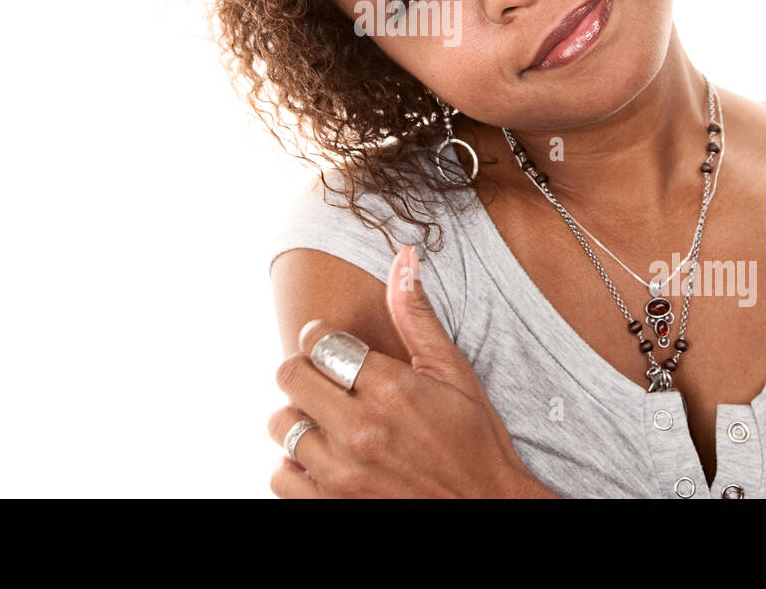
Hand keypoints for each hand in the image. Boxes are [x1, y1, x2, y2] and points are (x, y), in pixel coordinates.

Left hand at [267, 243, 555, 497]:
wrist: (485, 509)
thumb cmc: (474, 441)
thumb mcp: (453, 373)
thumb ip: (417, 316)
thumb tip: (404, 256)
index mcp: (390, 388)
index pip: (319, 340)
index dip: (323, 338)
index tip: (334, 347)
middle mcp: (361, 430)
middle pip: (291, 375)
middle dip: (305, 370)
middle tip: (327, 380)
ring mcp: (342, 473)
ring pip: (281, 424)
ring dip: (299, 417)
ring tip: (327, 420)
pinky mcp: (331, 506)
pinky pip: (280, 475)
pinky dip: (293, 464)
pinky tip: (321, 456)